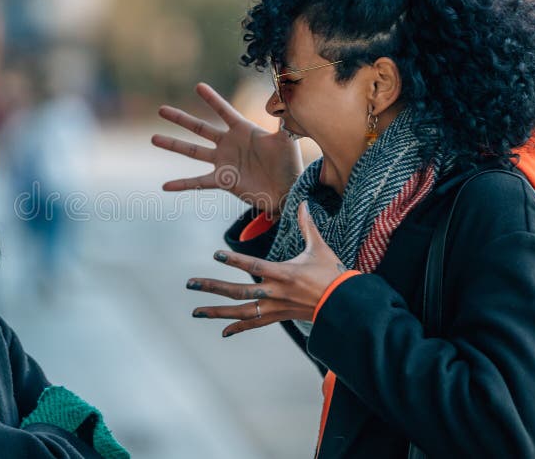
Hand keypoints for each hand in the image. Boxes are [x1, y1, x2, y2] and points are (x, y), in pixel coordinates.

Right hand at [152, 82, 301, 215]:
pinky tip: (165, 186)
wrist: (287, 190)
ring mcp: (222, 162)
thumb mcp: (286, 138)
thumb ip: (283, 116)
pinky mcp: (222, 181)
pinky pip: (198, 183)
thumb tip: (286, 92)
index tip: (198, 86)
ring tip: (154, 138)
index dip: (211, 99)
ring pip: (192, 151)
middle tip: (161, 110)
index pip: (223, 111)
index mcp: (242, 130)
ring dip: (173, 145)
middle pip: (199, 128)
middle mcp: (228, 144)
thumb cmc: (288, 164)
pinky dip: (181, 185)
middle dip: (180, 119)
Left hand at [187, 202, 348, 336]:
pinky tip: (222, 331)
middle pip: (238, 292)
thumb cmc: (333, 274)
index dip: (234, 261)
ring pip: (241, 312)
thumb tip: (303, 202)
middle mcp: (275, 293)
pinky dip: (238, 328)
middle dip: (212, 287)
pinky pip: (254, 324)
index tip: (215, 255)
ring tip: (196, 312)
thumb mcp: (319, 248)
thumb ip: (307, 225)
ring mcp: (275, 307)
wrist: (344, 304)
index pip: (254, 266)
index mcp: (284, 273)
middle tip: (189, 283)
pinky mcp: (278, 316)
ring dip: (217, 312)